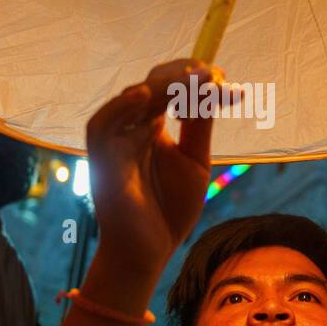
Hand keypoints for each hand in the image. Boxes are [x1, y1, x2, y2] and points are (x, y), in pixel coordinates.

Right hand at [87, 60, 217, 274]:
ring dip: (162, 85)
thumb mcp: (195, 161)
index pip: (169, 88)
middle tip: (215, 75)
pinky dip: (121, 107)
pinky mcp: (102, 159)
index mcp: (152, 126)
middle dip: (184, 77)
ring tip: (193, 79)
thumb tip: (212, 86)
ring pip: (132, 99)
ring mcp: (116, 141)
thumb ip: (199, 126)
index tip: (224, 78)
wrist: (150, 251)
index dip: (193, 78)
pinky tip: (146, 95)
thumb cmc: (170, 209)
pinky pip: (102, 126)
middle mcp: (132, 128)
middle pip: (153, 86)